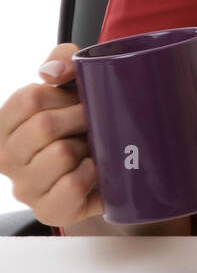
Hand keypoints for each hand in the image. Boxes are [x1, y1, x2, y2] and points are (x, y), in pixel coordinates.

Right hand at [0, 43, 102, 226]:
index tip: (77, 99)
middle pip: (44, 126)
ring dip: (87, 146)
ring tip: (91, 146)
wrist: (110, 165)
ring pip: (60, 154)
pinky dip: (92, 172)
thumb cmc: (83, 120)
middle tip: (93, 121)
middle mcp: (6, 159)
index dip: (62, 94)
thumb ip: (61, 61)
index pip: (29, 97)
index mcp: (5, 126)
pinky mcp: (49, 211)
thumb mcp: (72, 82)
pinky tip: (94, 169)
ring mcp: (25, 188)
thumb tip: (51, 73)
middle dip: (80, 118)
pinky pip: (73, 185)